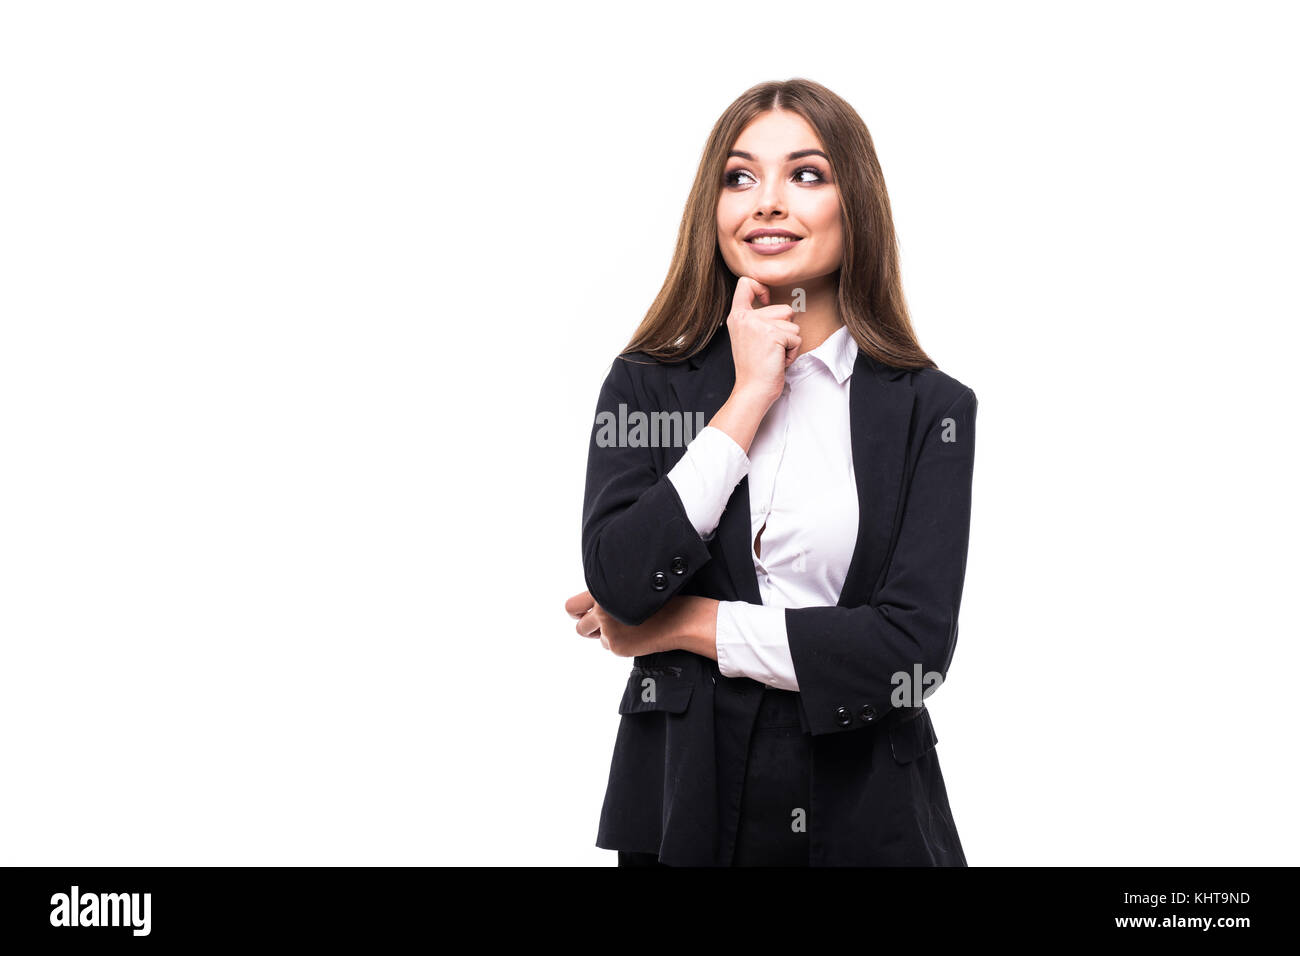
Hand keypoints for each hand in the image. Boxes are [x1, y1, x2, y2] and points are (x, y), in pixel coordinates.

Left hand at [564, 590, 718, 660]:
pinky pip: (611, 646)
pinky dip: (621, 642)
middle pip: (579, 627)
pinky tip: (637, 633)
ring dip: (606, 635)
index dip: (577, 611)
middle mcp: (601, 611)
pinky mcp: (616, 646)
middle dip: (586, 627)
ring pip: (597, 637)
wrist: (678, 617)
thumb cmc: (657, 599)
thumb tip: (591, 608)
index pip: (571, 606)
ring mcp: (608, 630)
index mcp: (601, 592)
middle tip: (598, 625)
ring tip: (627, 626)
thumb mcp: (629, 589)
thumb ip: (608, 596)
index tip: (584, 613)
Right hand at [727, 276, 800, 403]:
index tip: (766, 300)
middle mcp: (745, 317)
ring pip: (793, 324)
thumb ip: (756, 318)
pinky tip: (778, 360)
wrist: (752, 390)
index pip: (745, 283)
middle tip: (770, 348)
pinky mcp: (774, 335)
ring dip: (789, 342)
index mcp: (737, 316)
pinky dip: (792, 352)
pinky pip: (797, 338)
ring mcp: (759, 325)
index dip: (761, 287)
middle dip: (785, 330)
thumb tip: (782, 309)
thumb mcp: (747, 336)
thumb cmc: (754, 368)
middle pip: (784, 308)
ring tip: (774, 355)